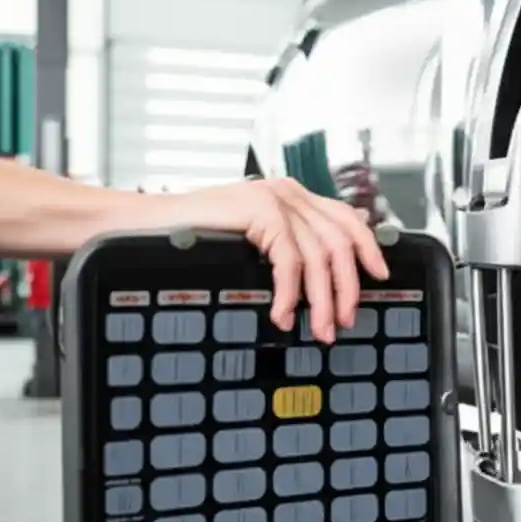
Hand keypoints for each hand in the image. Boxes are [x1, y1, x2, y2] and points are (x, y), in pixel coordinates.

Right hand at [138, 178, 389, 342]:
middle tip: (342, 322)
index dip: (368, 249)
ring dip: (321, 300)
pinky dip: (290, 293)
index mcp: (291, 196)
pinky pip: (289, 259)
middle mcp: (288, 191)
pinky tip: (282, 314)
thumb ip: (283, 248)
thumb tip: (318, 283)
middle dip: (347, 288)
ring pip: (320, 254)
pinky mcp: (258, 209)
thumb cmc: (188, 236)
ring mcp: (274, 197)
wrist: (139, 225)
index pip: (345, 220)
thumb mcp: (248, 241)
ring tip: (317, 329)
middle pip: (341, 241)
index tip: (381, 277)